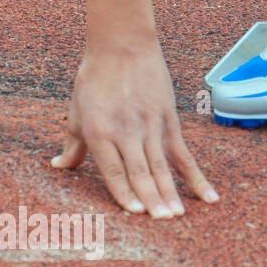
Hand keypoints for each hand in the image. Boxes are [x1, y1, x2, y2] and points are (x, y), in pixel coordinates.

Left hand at [52, 41, 218, 216]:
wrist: (121, 45)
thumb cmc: (93, 79)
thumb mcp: (76, 112)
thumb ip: (72, 144)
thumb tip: (58, 166)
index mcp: (98, 131)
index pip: (112, 169)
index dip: (124, 191)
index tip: (134, 213)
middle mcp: (124, 130)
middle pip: (140, 170)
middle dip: (151, 198)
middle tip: (161, 221)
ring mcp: (149, 125)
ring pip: (162, 165)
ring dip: (171, 192)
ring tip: (177, 215)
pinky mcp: (168, 120)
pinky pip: (183, 154)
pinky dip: (196, 176)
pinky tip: (208, 196)